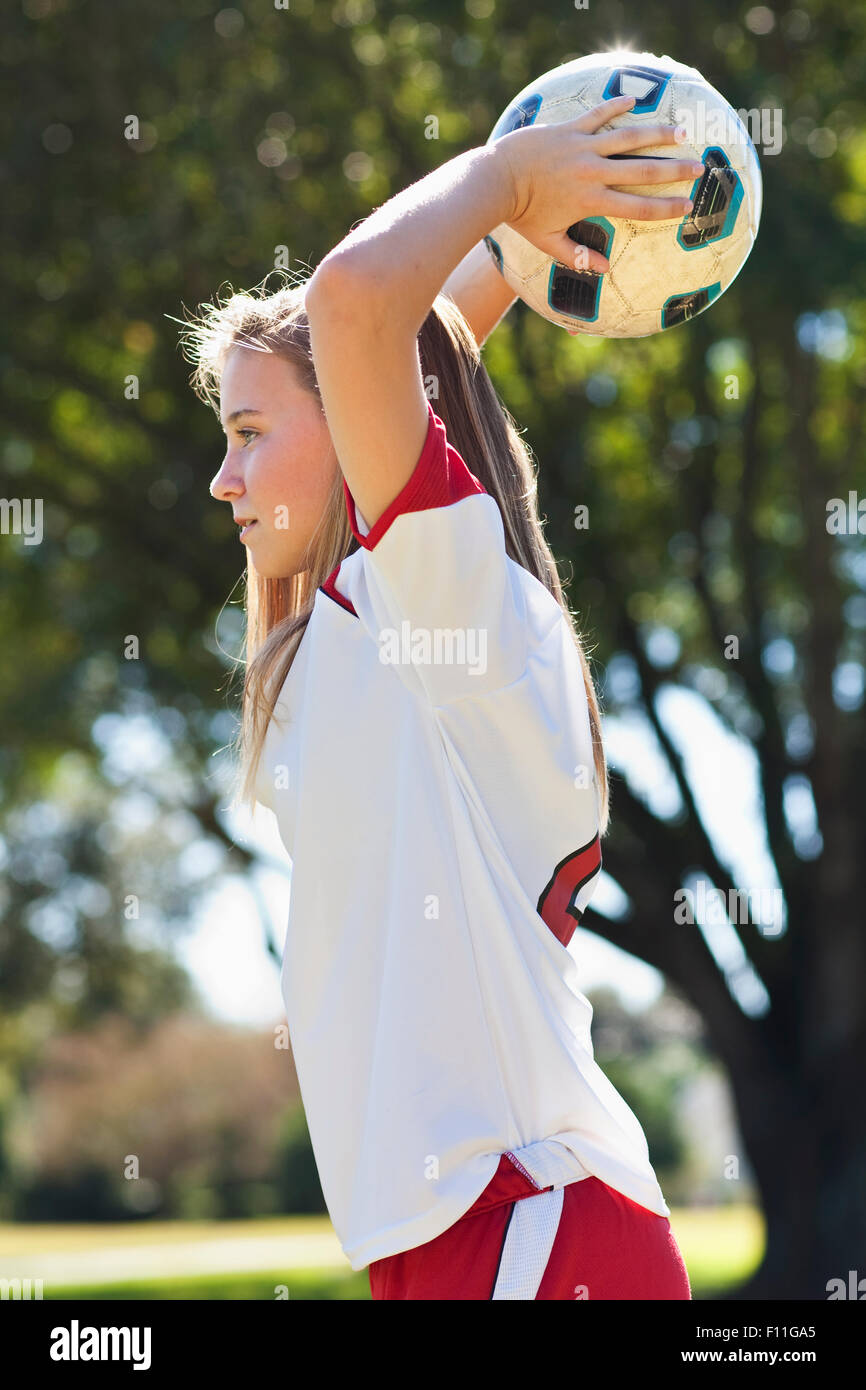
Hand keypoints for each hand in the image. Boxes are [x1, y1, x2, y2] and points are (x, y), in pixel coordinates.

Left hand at [494, 94, 704, 274]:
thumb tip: (604, 270)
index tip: (686, 206)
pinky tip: (634, 100)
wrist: (494, 180)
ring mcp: (582, 147)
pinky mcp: (569, 128)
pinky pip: (598, 114)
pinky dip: (616, 106)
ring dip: (657, 134)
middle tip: (698, 168)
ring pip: (628, 138)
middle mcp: (592, 173)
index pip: (637, 207)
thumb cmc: (520, 215)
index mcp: (591, 201)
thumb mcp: (547, 242)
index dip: (664, 208)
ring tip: (681, 131)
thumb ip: (576, 257)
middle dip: (674, 171)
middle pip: (643, 171)